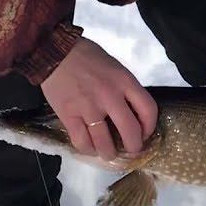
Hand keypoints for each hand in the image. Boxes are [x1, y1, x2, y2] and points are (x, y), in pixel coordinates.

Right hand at [39, 38, 157, 159]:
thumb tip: (132, 113)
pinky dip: (88, 149)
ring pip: (105, 143)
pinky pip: (82, 142)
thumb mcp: (115, 68)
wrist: (55, 52)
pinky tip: (90, 148)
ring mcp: (88, 108)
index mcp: (124, 81)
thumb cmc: (87, 57)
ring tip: (108, 153)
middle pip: (130, 132)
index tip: (145, 133)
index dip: (150, 127)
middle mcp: (110, 96)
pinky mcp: (69, 116)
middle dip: (134, 147)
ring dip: (109, 153)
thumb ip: (125, 89)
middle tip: (131, 150)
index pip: (148, 110)